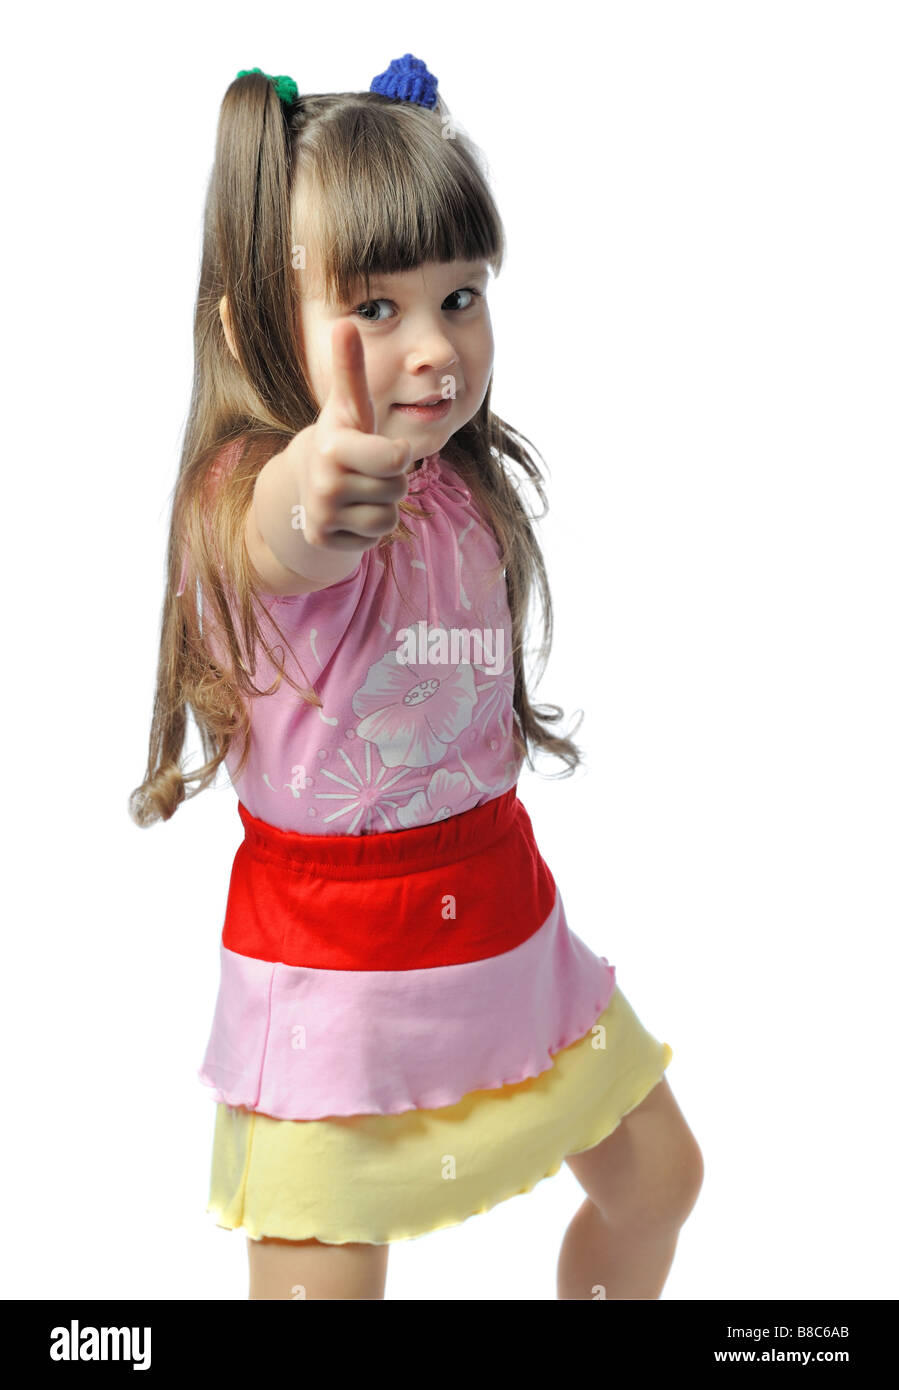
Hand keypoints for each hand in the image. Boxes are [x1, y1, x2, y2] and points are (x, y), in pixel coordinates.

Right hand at [282, 319, 414, 550]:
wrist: (305, 480)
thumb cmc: (341, 435)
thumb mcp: (349, 405)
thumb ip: (351, 368)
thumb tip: (345, 322)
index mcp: (332, 446)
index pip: (395, 459)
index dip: (399, 454)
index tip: (387, 448)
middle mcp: (324, 483)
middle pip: (397, 489)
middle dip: (391, 480)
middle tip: (367, 469)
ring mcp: (321, 514)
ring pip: (388, 518)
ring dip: (382, 504)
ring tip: (359, 489)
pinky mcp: (322, 539)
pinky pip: (373, 538)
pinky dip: (368, 528)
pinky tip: (350, 512)